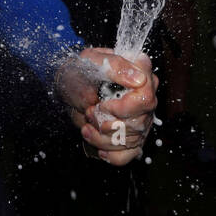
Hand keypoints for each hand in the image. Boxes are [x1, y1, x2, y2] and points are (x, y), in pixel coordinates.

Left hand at [56, 49, 156, 165]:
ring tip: (87, 126)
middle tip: (90, 112)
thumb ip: (116, 66)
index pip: (145, 98)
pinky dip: (111, 154)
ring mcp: (141, 119)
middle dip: (108, 123)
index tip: (102, 104)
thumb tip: (139, 79)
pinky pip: (127, 155)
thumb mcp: (92, 61)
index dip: (122, 107)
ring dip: (102, 138)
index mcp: (141, 76)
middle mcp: (146, 98)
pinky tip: (99, 148)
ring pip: (131, 140)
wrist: (70, 86)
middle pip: (138, 123)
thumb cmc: (81, 70)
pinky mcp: (131, 136)